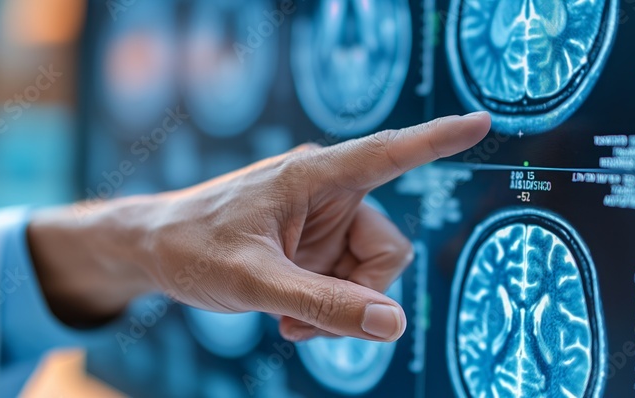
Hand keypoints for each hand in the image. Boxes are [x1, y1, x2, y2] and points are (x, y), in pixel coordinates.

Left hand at [28, 113, 490, 341]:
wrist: (152, 252)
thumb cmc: (192, 248)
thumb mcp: (254, 282)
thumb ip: (323, 304)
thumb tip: (393, 325)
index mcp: (314, 176)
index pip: (389, 153)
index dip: (438, 139)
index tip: (482, 121)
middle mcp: (328, 194)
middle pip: (385, 249)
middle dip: (359, 295)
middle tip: (310, 324)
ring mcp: (324, 223)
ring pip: (369, 275)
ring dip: (339, 309)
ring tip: (290, 323)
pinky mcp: (316, 247)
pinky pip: (347, 284)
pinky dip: (327, 310)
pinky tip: (289, 319)